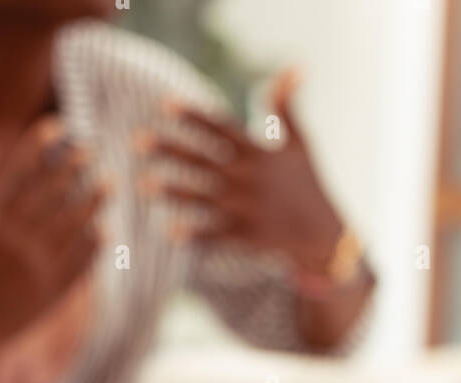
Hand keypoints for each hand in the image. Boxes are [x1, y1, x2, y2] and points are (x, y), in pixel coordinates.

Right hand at [0, 118, 106, 382]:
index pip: (16, 178)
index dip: (36, 149)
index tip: (55, 127)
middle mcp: (15, 251)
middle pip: (49, 200)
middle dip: (71, 171)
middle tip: (90, 150)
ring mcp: (36, 277)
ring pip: (70, 233)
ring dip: (91, 206)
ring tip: (108, 184)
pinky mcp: (48, 300)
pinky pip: (77, 271)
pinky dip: (91, 251)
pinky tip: (104, 232)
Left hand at [134, 70, 344, 274]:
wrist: (323, 232)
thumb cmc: (307, 183)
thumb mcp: (300, 142)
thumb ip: (286, 106)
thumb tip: (293, 68)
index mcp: (257, 151)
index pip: (219, 128)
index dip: (193, 115)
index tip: (165, 104)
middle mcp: (248, 177)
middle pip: (201, 159)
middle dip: (169, 148)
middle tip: (137, 141)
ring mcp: (247, 207)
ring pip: (202, 196)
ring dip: (172, 190)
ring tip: (144, 184)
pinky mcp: (248, 236)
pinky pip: (215, 234)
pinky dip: (194, 234)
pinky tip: (169, 232)